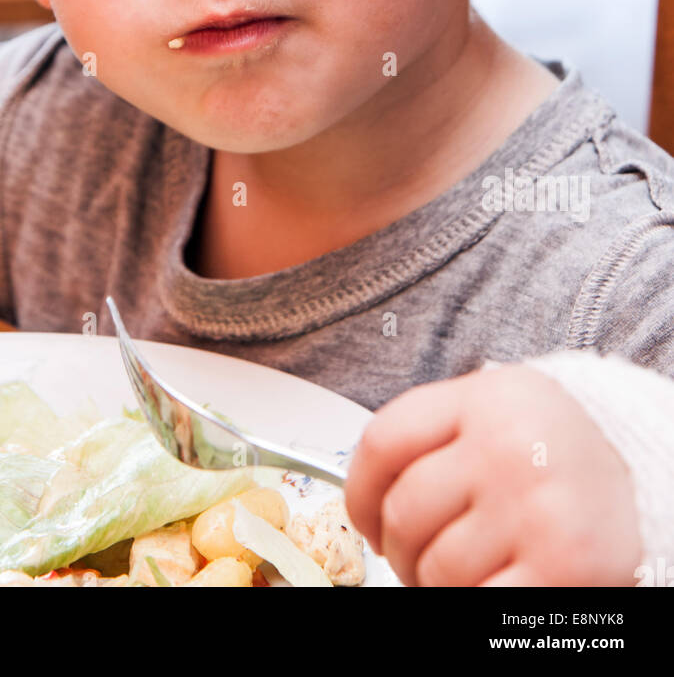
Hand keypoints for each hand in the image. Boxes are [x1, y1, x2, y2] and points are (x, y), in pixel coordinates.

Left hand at [344, 364, 642, 585]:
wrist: (649, 475)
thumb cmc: (559, 452)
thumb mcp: (497, 414)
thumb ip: (434, 440)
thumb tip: (367, 506)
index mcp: (485, 399)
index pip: (384, 443)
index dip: (360, 494)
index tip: (367, 522)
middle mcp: (509, 446)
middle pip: (404, 513)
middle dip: (403, 551)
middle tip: (424, 559)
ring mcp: (534, 506)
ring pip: (435, 568)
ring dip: (438, 585)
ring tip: (470, 572)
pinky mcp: (563, 566)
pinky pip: (476, 604)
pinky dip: (475, 604)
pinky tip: (496, 587)